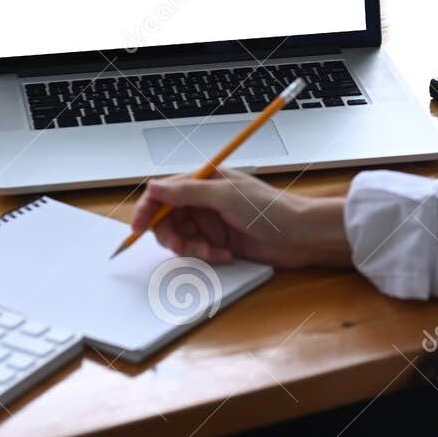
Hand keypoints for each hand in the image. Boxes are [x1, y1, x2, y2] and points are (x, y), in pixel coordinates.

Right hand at [130, 168, 350, 268]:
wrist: (300, 235)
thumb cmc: (271, 209)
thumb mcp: (226, 196)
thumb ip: (187, 192)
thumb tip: (155, 186)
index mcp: (203, 181)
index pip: (162, 191)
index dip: (146, 209)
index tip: (138, 227)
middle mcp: (203, 200)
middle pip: (166, 218)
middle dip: (171, 235)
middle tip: (183, 247)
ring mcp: (210, 221)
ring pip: (180, 238)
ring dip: (191, 248)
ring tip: (213, 251)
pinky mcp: (218, 242)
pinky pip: (198, 251)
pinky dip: (207, 256)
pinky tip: (226, 254)